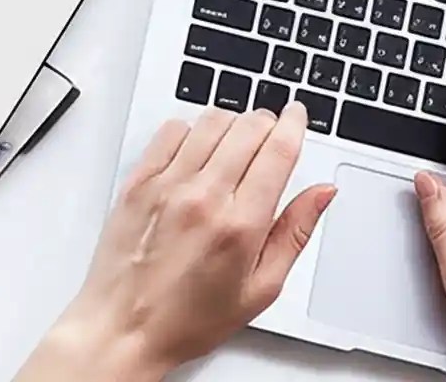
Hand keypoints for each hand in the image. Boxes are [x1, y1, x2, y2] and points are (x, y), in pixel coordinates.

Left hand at [15, 103, 335, 381]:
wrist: (123, 330)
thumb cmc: (188, 318)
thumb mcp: (260, 288)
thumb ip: (295, 232)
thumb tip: (323, 193)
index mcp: (240, 225)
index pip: (278, 150)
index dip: (294, 124)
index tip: (297, 116)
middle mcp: (203, 198)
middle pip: (249, 127)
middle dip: (268, 123)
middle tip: (271, 136)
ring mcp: (167, 186)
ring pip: (212, 121)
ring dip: (233, 123)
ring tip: (236, 144)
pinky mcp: (138, 182)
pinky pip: (172, 130)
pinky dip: (192, 130)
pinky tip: (197, 150)